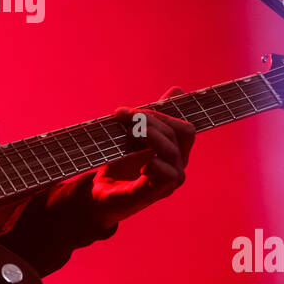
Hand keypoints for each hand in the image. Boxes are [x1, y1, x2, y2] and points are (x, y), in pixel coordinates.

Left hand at [86, 86, 195, 230]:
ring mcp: (169, 182)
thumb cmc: (120, 163)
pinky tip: (139, 163)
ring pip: (172, 149)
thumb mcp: (135, 134)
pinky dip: (153, 163)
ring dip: (148, 133)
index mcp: (176, 152)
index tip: (130, 111)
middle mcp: (177, 166)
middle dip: (151, 118)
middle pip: (180, 132)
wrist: (99, 193)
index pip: (185, 128)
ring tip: (128, 131)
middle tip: (123, 116)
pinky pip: (167, 175)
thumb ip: (154, 116)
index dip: (163, 113)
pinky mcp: (154, 193)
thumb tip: (178, 90)